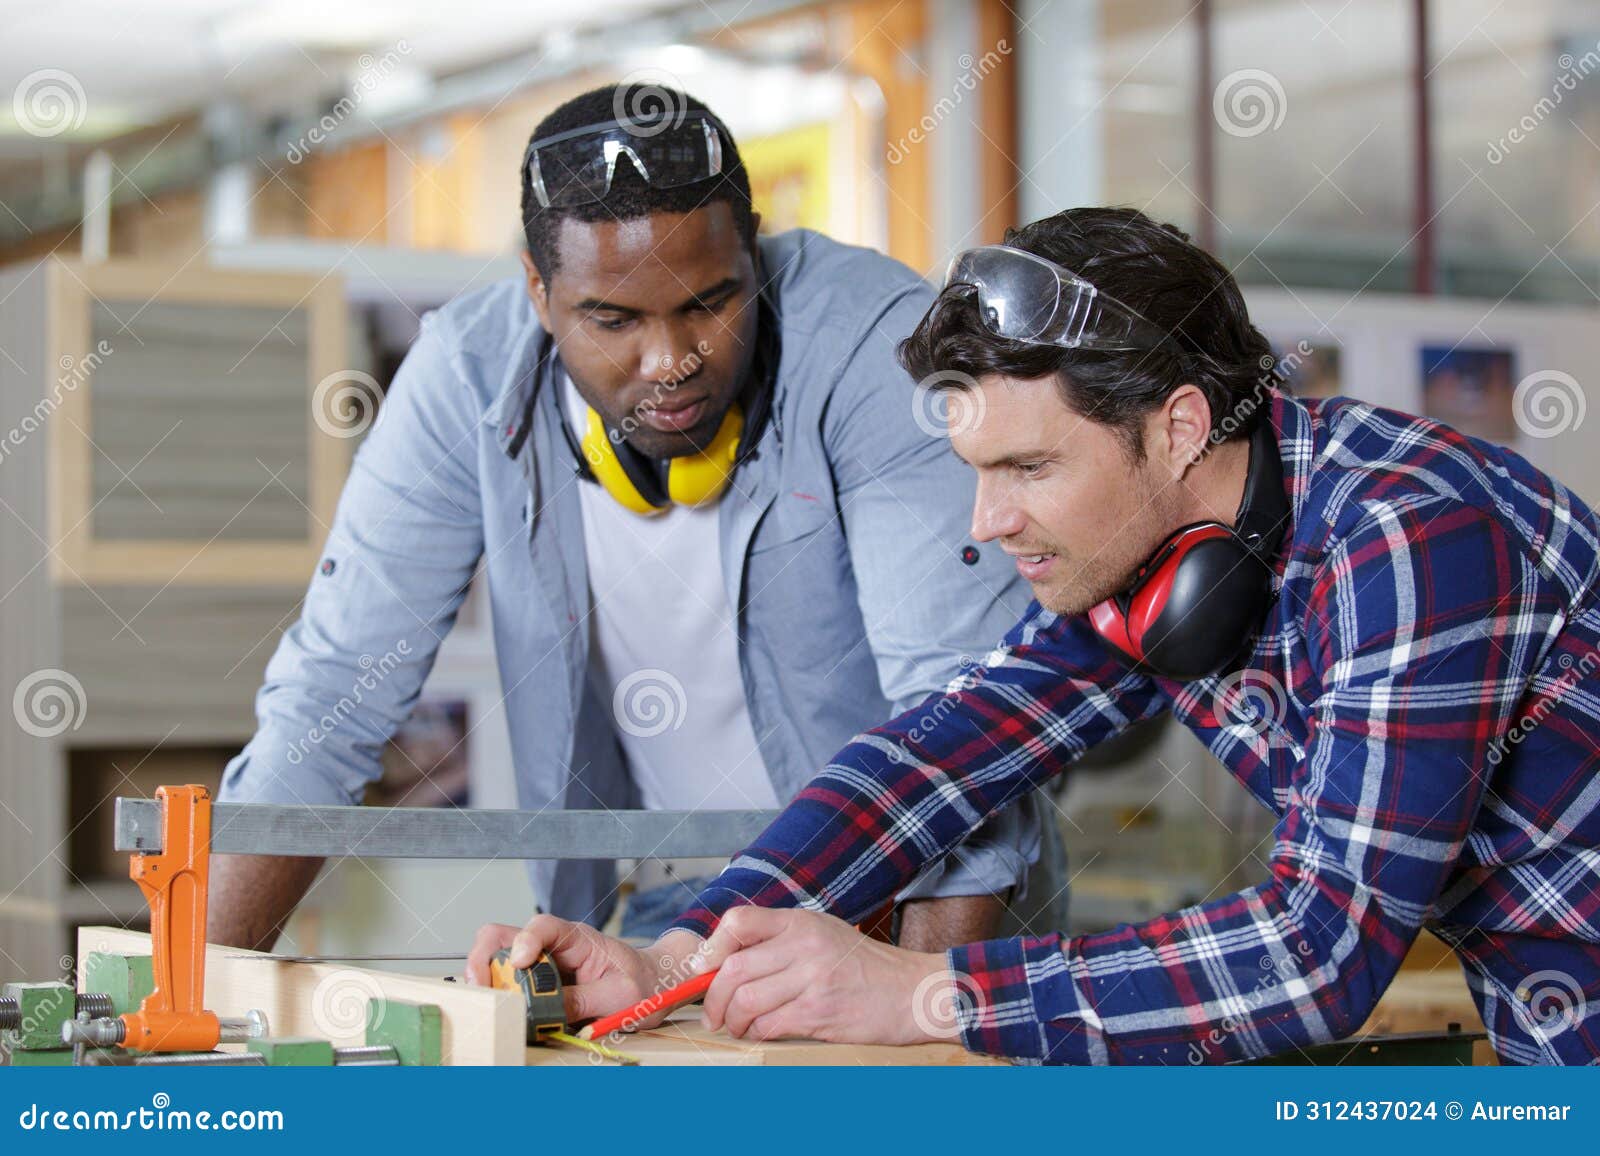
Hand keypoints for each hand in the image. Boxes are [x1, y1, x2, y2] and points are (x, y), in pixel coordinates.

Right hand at [465, 915, 704, 1026]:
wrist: (653, 987)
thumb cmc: (640, 983)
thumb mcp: (618, 996)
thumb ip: (581, 1002)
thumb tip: (545, 1012)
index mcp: (576, 939)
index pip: (542, 925)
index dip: (524, 940)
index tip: (519, 964)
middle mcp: (552, 947)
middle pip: (502, 938)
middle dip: (485, 962)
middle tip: (484, 992)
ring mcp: (542, 965)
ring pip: (498, 961)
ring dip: (489, 983)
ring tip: (492, 1006)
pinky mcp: (538, 985)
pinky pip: (508, 986)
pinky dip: (499, 999)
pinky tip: (505, 1014)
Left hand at [697, 908, 964, 1046]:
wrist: (912, 991)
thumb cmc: (864, 966)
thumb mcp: (823, 934)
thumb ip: (780, 940)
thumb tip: (725, 961)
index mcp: (801, 922)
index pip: (738, 921)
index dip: (712, 947)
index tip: (703, 969)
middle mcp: (804, 945)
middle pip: (734, 968)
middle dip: (712, 997)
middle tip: (712, 1014)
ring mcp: (812, 978)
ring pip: (746, 1000)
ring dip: (732, 1020)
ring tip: (736, 1026)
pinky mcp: (820, 1011)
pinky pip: (769, 1024)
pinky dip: (757, 1033)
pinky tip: (761, 1033)